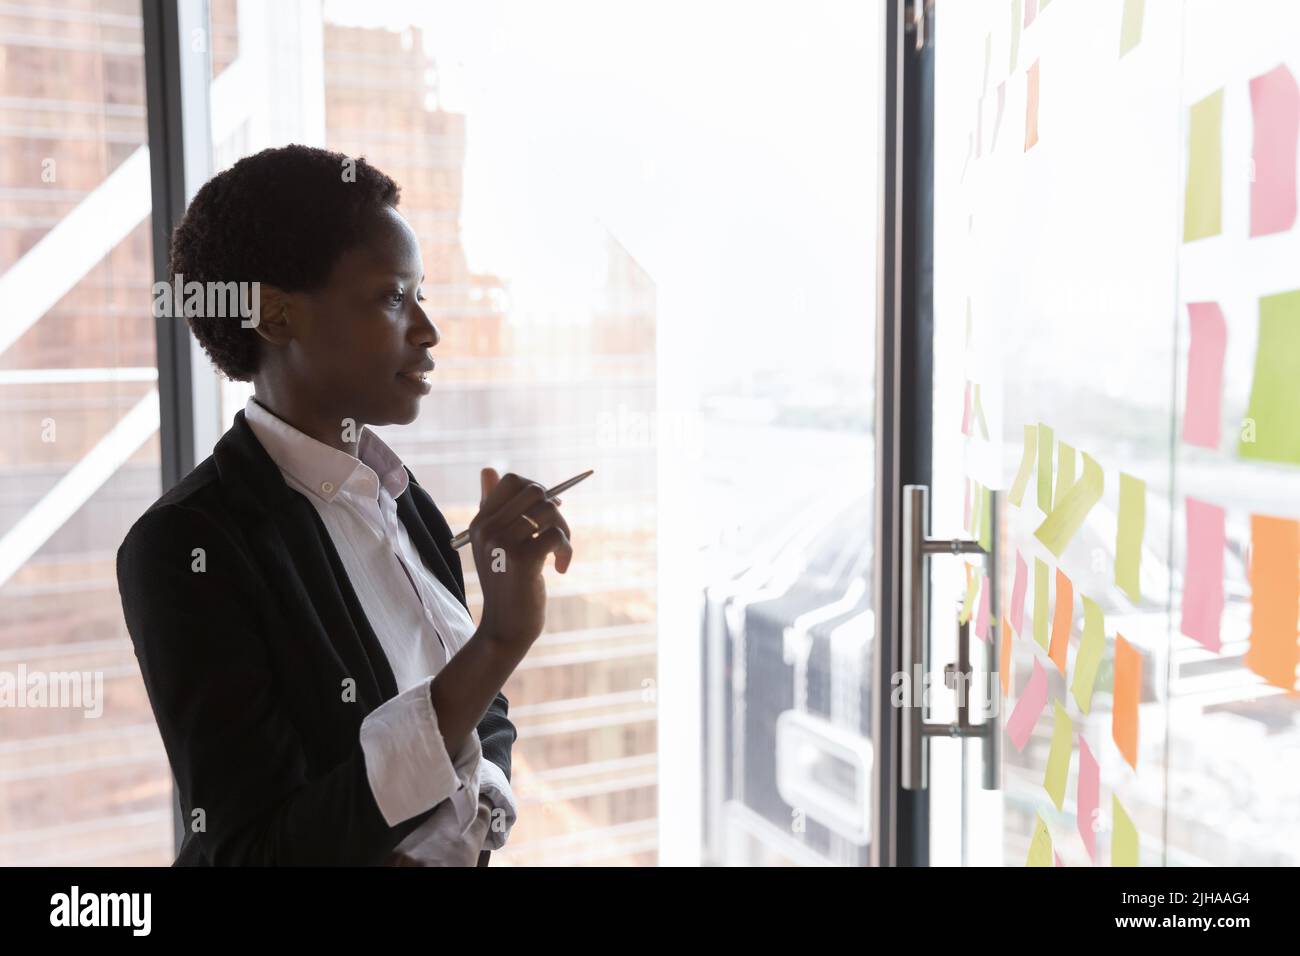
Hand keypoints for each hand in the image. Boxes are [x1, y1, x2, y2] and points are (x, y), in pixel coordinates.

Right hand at [470, 468, 573, 652]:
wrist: (505, 627)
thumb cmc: (506, 585)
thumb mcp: (495, 545)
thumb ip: (493, 508)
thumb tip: (488, 469)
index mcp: (480, 522)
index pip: (511, 480)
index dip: (537, 491)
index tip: (545, 514)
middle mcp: (488, 528)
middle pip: (535, 490)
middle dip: (555, 509)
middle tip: (557, 533)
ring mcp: (503, 543)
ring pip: (549, 511)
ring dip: (564, 531)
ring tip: (559, 554)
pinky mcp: (522, 560)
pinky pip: (557, 535)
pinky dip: (566, 551)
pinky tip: (559, 569)